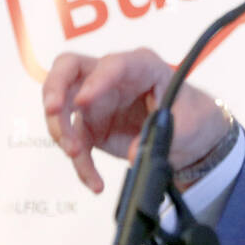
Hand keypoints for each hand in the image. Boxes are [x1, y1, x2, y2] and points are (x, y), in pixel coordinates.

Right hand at [42, 47, 231, 193]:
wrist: (191, 136)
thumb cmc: (191, 116)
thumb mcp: (189, 124)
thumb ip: (163, 134)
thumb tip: (134, 152)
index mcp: (141, 66)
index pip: (112, 64)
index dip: (96, 81)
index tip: (83, 102)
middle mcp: (111, 78)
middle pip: (69, 68)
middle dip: (54, 88)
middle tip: (53, 111)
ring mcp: (97, 101)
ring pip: (62, 106)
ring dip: (61, 131)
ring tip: (77, 154)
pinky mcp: (92, 126)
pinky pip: (75, 141)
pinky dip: (80, 163)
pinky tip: (94, 181)